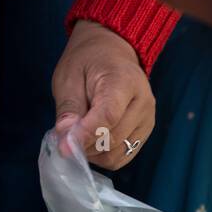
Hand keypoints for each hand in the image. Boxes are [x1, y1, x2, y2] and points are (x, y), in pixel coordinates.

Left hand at [52, 20, 154, 169]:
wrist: (110, 53)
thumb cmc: (87, 62)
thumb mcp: (69, 78)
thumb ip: (68, 110)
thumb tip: (66, 141)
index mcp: (125, 80)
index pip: (108, 116)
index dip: (85, 134)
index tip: (64, 146)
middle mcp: (143, 102)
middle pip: (112, 139)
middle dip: (84, 144)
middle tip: (64, 136)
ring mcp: (147, 120)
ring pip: (116, 154)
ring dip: (92, 153)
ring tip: (78, 136)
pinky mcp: (144, 133)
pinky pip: (121, 157)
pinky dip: (102, 156)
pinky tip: (91, 142)